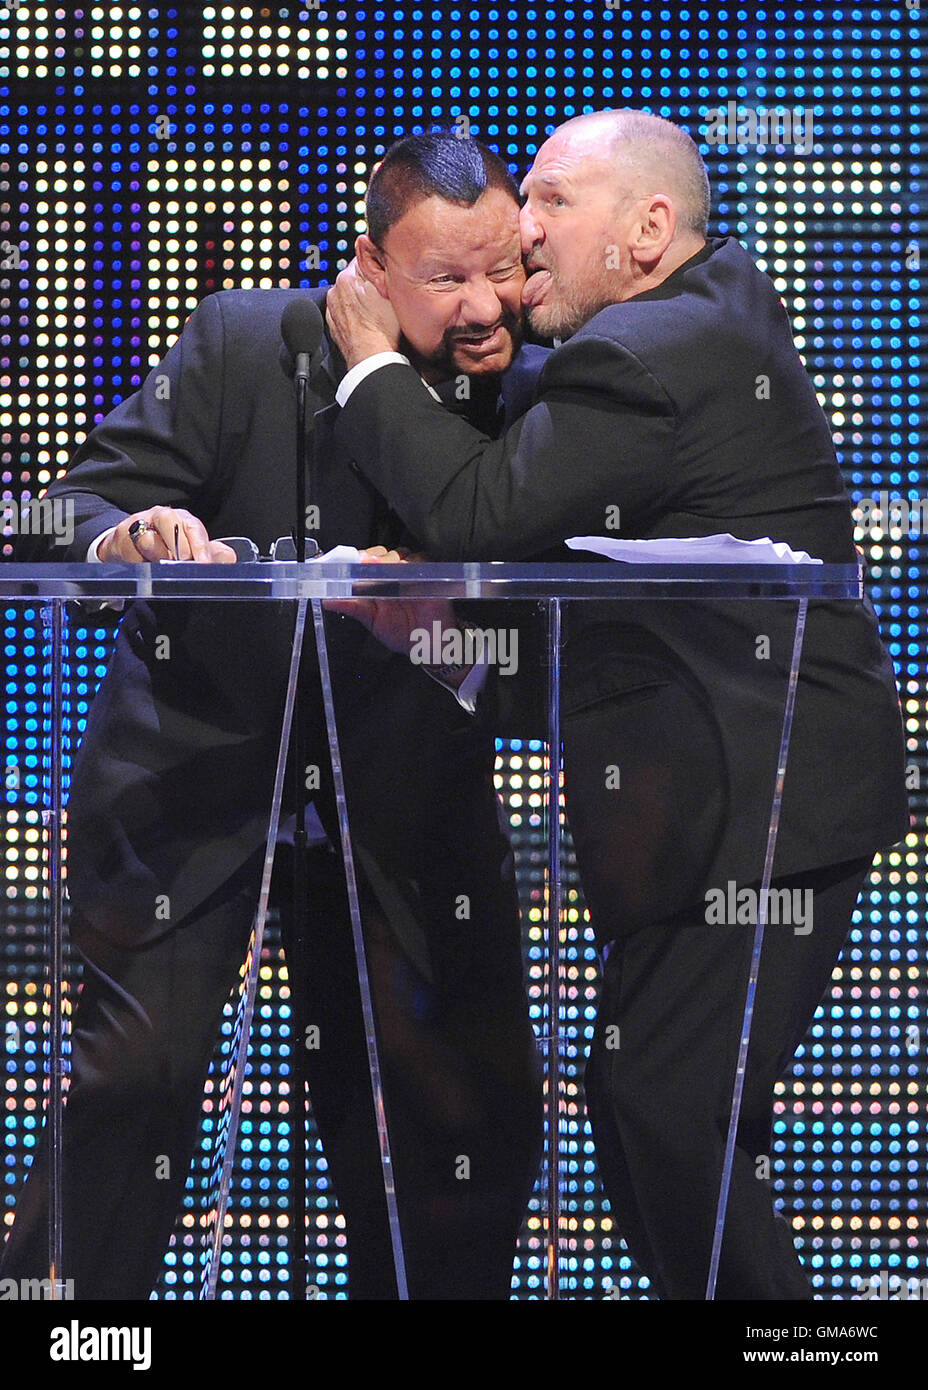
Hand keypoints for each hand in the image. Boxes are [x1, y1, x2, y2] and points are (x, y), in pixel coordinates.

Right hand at [98, 506, 237, 562]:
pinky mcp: (122, 536)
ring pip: (149, 538)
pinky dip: (139, 561)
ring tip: (160, 564)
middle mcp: (162, 516)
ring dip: (157, 555)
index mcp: (182, 519)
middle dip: (179, 549)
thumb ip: (210, 554)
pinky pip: (132, 552)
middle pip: (171, 523)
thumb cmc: (164, 547)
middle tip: (183, 565)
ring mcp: (140, 523)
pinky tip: (142, 564)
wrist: (127, 546)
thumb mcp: (190, 550)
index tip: (206, 565)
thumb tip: (229, 558)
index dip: (201, 547)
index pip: (194, 527)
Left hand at [325, 259, 401, 367]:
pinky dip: (354, 314)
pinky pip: (345, 312)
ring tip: (376, 312)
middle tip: (383, 297)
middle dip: (368, 283)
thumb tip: (373, 248)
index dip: (378, 267)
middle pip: (356, 277)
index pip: (363, 259)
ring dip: (360, 299)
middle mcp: (335, 291)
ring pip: (350, 295)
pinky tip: (366, 322)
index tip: (385, 277)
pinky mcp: (333, 325)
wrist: (372, 358)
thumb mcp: (389, 288)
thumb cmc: (383, 328)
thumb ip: (379, 264)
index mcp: (347, 277)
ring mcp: (333, 309)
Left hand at [326, 546, 458, 657]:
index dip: (359, 558)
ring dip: (392, 558)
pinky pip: (422, 561)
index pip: (366, 562)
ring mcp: (411, 575)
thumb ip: (352, 608)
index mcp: (378, 584)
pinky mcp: (429, 576)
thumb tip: (328, 601)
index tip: (352, 560)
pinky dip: (413, 562)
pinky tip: (404, 570)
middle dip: (374, 556)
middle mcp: (394, 577)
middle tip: (366, 562)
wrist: (429, 644)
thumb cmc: (403, 633)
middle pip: (383, 554)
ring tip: (384, 567)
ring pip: (401, 554)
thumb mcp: (372, 621)